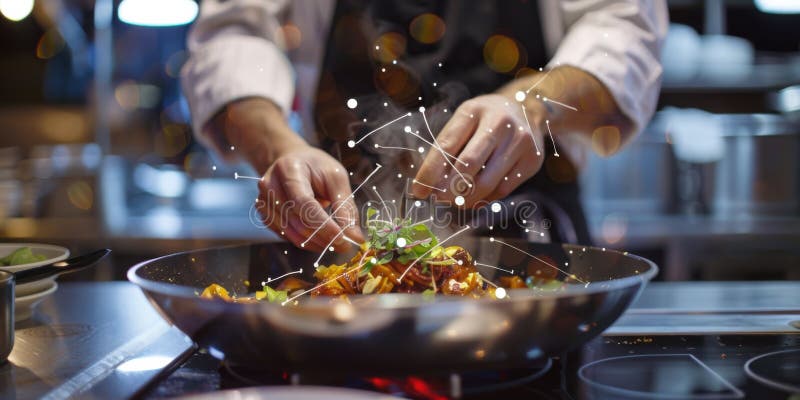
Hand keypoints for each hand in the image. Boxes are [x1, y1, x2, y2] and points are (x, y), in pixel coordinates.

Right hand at [258, 145, 364, 251]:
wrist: (291, 161)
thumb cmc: (316, 167)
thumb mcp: (335, 178)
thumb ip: (345, 206)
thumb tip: (356, 237)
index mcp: (288, 169)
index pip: (304, 203)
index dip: (323, 224)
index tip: (343, 238)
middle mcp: (270, 186)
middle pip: (298, 222)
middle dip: (325, 237)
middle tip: (347, 246)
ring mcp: (264, 202)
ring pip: (293, 234)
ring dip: (317, 243)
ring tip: (336, 242)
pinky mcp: (265, 216)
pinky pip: (287, 236)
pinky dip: (307, 242)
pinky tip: (321, 238)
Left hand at [412, 94, 545, 206]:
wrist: (528, 109)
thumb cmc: (485, 119)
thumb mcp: (465, 122)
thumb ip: (447, 149)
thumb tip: (427, 185)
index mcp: (473, 110)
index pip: (446, 145)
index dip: (430, 171)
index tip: (418, 191)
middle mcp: (499, 122)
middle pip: (468, 164)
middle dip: (449, 188)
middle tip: (439, 199)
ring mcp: (520, 141)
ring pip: (487, 182)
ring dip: (466, 198)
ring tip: (456, 201)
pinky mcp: (533, 159)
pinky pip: (504, 189)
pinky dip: (486, 198)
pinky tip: (477, 197)